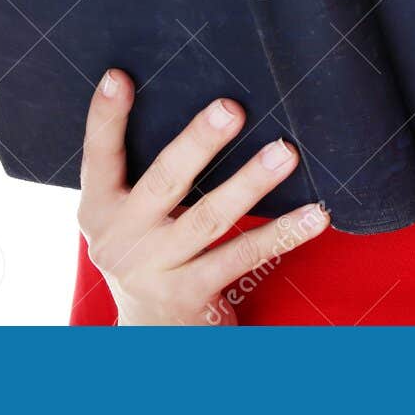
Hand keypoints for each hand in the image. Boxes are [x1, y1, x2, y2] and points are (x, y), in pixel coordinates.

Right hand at [77, 69, 329, 324]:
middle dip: (198, 142)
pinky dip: (283, 232)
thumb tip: (208, 109)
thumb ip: (150, 174)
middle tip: (232, 108)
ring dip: (251, 182)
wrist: (150, 338)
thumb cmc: (153, 254)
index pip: (99, 156)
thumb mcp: (132, 218)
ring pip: (209, 218)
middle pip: (163, 181)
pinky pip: (244, 255)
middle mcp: (120, 239)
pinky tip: (315, 215)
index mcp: (100, 209)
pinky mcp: (191, 295)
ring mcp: (154, 270)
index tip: (119, 77)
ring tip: (285, 152)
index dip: (105, 117)